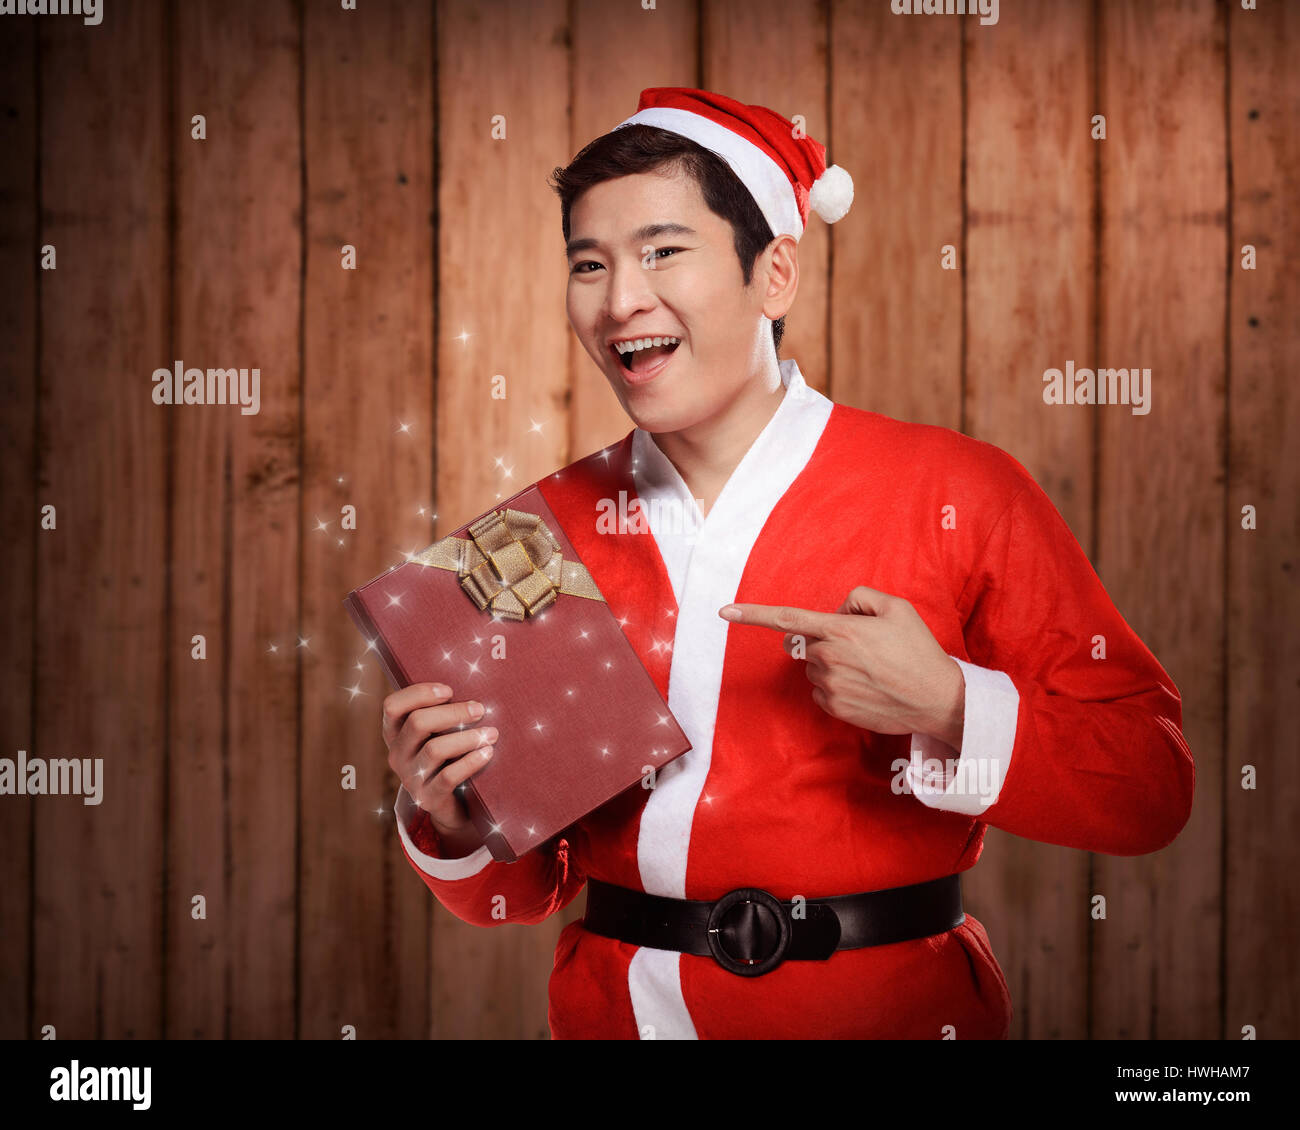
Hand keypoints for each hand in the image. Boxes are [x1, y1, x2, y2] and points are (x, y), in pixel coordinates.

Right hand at [381, 683, 495, 846]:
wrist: (451, 803)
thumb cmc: (448, 756)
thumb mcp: (437, 734)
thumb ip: (442, 713)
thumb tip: (473, 690)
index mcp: (394, 734)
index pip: (392, 706)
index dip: (419, 694)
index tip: (449, 691)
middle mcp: (397, 754)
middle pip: (418, 723)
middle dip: (453, 712)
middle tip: (480, 710)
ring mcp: (410, 778)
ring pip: (435, 749)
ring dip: (468, 737)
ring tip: (492, 733)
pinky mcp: (428, 798)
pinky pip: (449, 776)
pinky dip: (471, 762)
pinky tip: (487, 752)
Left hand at [718, 586, 965, 746]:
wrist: (938, 699)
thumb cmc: (919, 651)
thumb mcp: (897, 608)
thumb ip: (859, 598)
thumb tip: (836, 613)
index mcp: (840, 630)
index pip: (787, 619)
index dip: (752, 614)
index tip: (723, 612)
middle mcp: (828, 658)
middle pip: (805, 643)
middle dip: (823, 640)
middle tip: (861, 647)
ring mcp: (830, 685)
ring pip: (814, 667)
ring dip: (832, 664)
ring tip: (870, 669)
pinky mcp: (834, 708)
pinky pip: (822, 690)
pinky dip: (837, 686)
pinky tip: (865, 687)